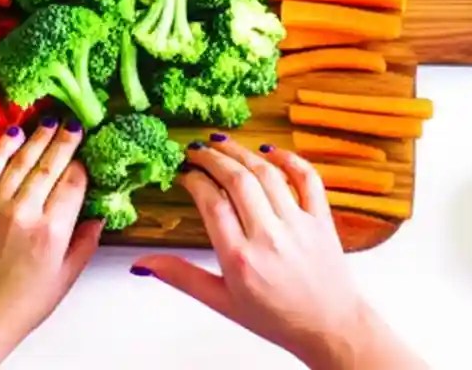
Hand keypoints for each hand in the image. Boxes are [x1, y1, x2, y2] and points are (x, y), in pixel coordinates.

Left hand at [0, 117, 101, 369]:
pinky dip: (1, 148)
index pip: (72, 185)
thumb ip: (84, 244)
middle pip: (49, 166)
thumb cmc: (22, 304)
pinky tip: (14, 133)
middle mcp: (24, 213)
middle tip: (75, 123)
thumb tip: (98, 217)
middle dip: (64, 142)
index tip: (87, 155)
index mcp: (52, 232)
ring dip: (38, 138)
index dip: (81, 167)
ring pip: (21, 161)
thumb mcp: (65, 278)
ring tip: (50, 120)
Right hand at [133, 136, 423, 369]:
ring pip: (267, 173)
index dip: (194, 180)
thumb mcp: (221, 301)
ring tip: (222, 143)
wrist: (328, 328)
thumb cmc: (275, 317)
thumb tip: (143, 263)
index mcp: (240, 259)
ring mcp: (298, 225)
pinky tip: (269, 150)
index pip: (212, 202)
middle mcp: (269, 237)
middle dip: (212, 158)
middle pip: (237, 180)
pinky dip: (289, 158)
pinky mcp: (321, 219)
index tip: (184, 173)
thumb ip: (182, 277)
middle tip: (196, 150)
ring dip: (241, 152)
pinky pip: (307, 178)